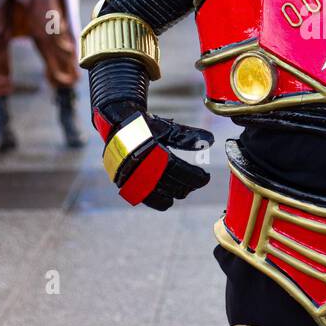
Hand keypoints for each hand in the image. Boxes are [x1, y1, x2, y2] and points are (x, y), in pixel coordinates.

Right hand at [98, 111, 212, 210]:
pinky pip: (148, 199)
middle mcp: (142, 168)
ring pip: (162, 196)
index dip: (196, 177)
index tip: (206, 177)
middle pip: (173, 186)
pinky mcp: (127, 184)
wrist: (115, 126)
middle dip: (189, 185)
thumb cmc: (143, 126)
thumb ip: (187, 136)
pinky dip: (160, 199)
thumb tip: (211, 140)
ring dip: (177, 193)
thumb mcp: (166, 128)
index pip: (181, 171)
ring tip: (185, 187)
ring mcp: (133, 178)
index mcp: (153, 153)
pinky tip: (169, 197)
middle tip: (196, 181)